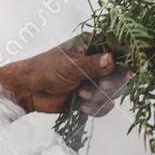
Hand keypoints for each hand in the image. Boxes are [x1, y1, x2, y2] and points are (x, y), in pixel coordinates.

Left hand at [0, 40, 130, 115]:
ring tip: (81, 96)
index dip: (124, 62)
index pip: (117, 51)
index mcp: (92, 46)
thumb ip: (92, 64)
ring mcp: (94, 80)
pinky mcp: (90, 97)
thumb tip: (112, 60)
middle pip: (119, 74)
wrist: (28, 90)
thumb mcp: (70, 65)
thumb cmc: (45, 69)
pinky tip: (82, 107)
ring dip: (99, 97)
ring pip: (113, 92)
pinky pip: (104, 105)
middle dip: (111, 83)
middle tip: (102, 86)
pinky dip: (96, 109)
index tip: (125, 72)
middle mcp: (96, 62)